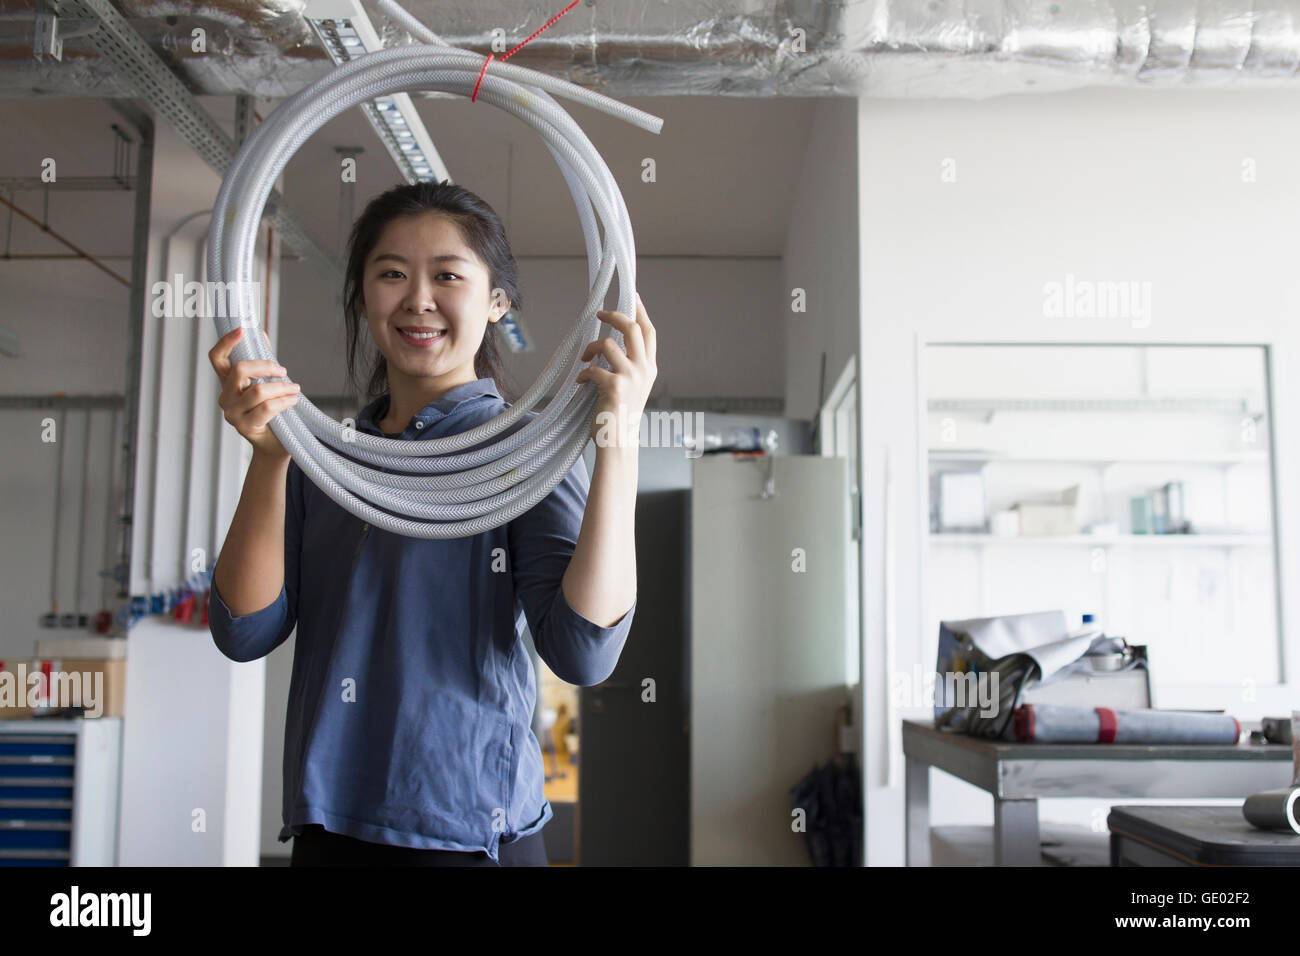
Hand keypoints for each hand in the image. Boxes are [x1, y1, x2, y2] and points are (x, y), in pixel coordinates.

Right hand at [209, 327, 300, 460]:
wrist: (274, 445)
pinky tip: (293, 400)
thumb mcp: (265, 384)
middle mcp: (225, 397)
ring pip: (258, 390)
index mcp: (227, 383)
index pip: (217, 359)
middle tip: (283, 371)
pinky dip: (284, 401)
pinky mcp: (245, 427)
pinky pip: (267, 408)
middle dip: (266, 366)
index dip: (226, 342)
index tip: (242, 329)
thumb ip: (262, 362)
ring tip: (295, 388)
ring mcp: (233, 413)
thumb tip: (260, 333)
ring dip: (282, 387)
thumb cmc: (270, 413)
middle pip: (240, 370)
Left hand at [576, 292, 657, 448]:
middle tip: (599, 315)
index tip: (632, 295)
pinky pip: (593, 368)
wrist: (619, 440)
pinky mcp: (614, 386)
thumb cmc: (620, 414)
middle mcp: (644, 370)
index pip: (649, 332)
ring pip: (609, 344)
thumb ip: (629, 365)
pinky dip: (584, 373)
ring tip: (585, 359)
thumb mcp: (633, 386)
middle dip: (613, 316)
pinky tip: (582, 381)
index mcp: (650, 368)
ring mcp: (631, 377)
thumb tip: (612, 343)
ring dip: (591, 349)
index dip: (640, 311)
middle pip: (631, 328)